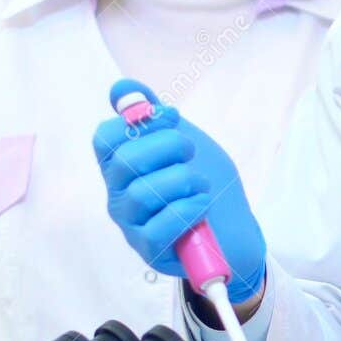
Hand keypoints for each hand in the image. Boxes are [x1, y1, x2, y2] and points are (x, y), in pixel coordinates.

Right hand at [93, 80, 266, 302]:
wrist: (236, 230)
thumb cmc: (205, 185)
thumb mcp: (183, 141)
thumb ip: (153, 115)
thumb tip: (121, 88)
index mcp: (120, 167)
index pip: (105, 138)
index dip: (141, 122)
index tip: (174, 119)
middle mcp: (118, 196)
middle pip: (126, 160)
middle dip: (170, 148)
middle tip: (192, 154)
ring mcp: (131, 225)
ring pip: (144, 193)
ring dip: (185, 181)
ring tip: (202, 186)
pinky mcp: (150, 252)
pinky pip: (159, 227)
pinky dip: (187, 211)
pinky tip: (202, 206)